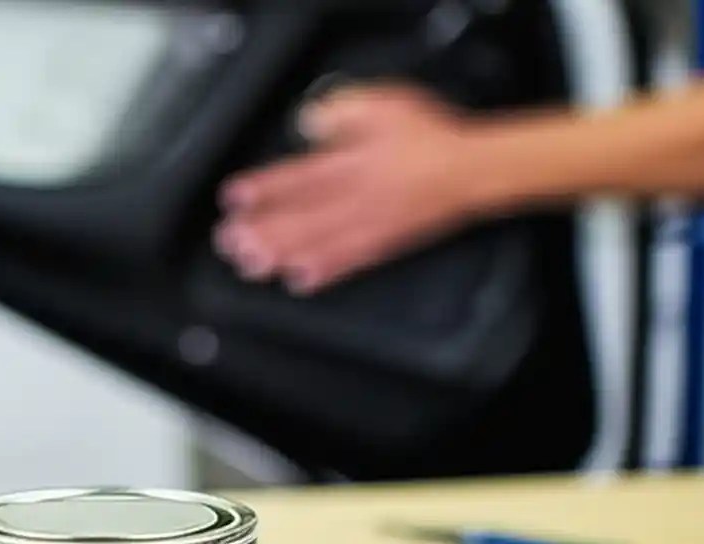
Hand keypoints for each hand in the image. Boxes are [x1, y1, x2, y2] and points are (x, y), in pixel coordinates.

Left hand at [216, 85, 481, 293]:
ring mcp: (369, 225)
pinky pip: (348, 263)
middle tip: (229, 242)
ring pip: (318, 243)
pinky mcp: (384, 244)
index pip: (298, 176)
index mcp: (352, 162)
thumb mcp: (384, 102)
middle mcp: (356, 198)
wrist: (473, 170)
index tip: (234, 198)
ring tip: (251, 264)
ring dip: (281, 255)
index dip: (264, 188)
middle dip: (262, 231)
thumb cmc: (430, 135)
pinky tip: (298, 281)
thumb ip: (343, 109)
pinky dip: (323, 273)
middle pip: (300, 217)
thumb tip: (310, 121)